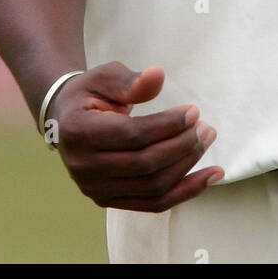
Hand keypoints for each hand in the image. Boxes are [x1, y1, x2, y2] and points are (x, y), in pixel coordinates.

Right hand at [47, 61, 223, 211]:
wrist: (66, 119)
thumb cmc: (90, 93)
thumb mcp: (105, 76)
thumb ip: (131, 80)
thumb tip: (158, 76)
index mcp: (79, 132)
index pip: (132, 135)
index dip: (167, 125)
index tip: (194, 111)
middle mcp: (84, 168)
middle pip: (145, 164)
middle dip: (182, 146)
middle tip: (206, 127)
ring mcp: (96, 189)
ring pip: (152, 188)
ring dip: (187, 166)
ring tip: (207, 140)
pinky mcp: (109, 201)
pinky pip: (154, 203)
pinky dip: (185, 192)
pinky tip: (211, 175)